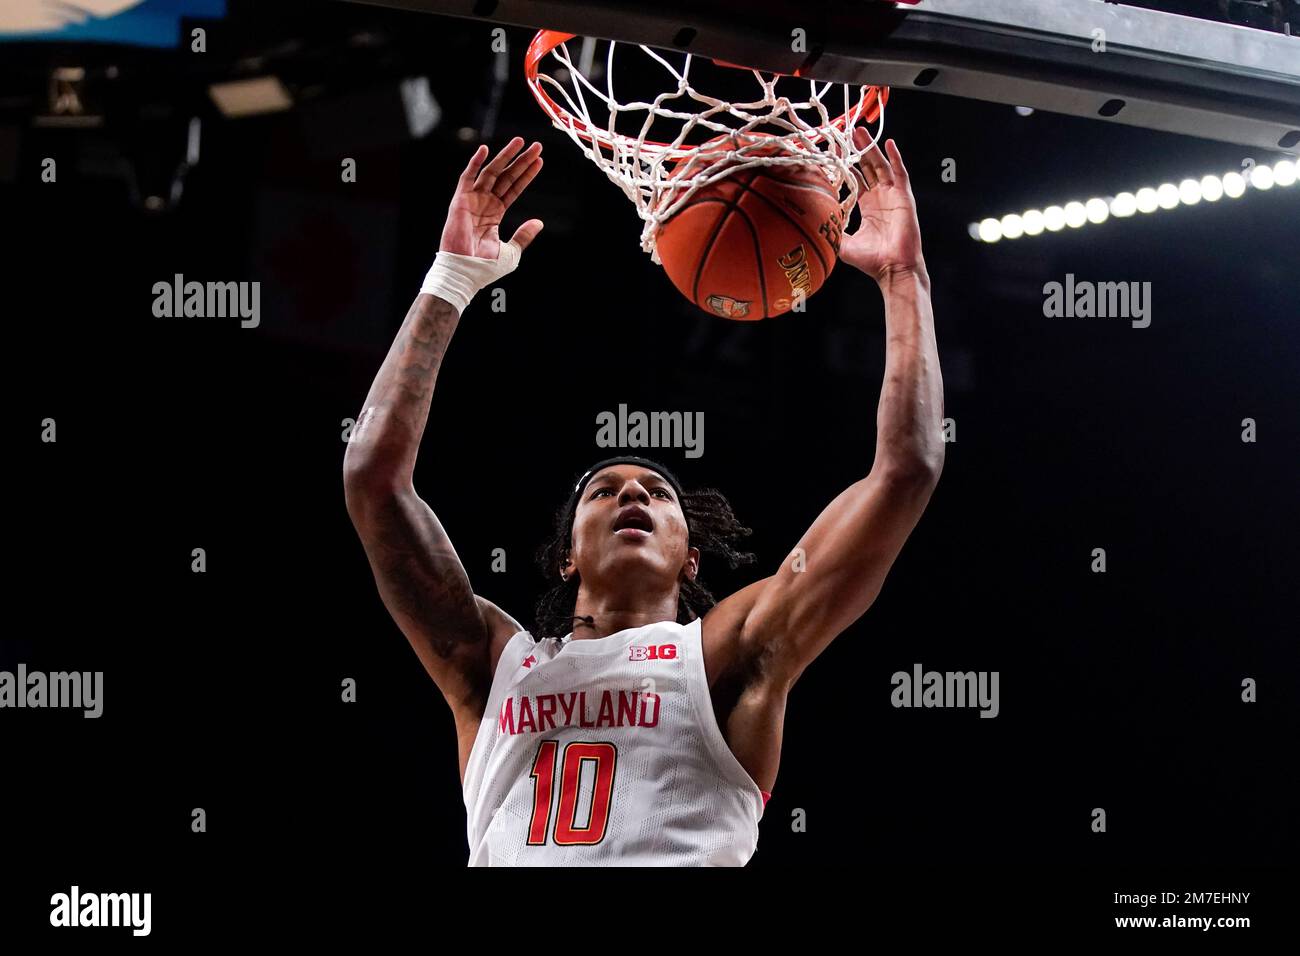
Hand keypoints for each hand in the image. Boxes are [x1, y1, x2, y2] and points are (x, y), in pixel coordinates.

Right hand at [440, 137, 544, 258]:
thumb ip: (524, 235)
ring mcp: (472, 200)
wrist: (466, 271)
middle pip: (506, 176)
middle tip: (536, 146)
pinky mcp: (460, 201)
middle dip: (520, 160)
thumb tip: (539, 222)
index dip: (526, 175)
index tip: (539, 161)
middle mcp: (484, 203)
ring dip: (505, 156)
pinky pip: (467, 177)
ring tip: (520, 142)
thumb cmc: (485, 266)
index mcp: (495, 213)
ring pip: (491, 172)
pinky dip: (475, 163)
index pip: (514, 188)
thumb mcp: (512, 251)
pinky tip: (485, 149)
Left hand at [838, 134, 925, 283]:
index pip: (856, 178)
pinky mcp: (904, 197)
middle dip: (858, 150)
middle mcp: (880, 198)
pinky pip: (900, 173)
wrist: (892, 268)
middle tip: (847, 133)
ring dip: (872, 149)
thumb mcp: (844, 243)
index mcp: (867, 206)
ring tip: (861, 132)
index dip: (847, 165)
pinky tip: (888, 144)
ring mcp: (893, 195)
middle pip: (867, 167)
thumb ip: (831, 230)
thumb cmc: (871, 260)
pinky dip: (895, 158)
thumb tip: (813, 223)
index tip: (835, 152)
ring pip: (881, 166)